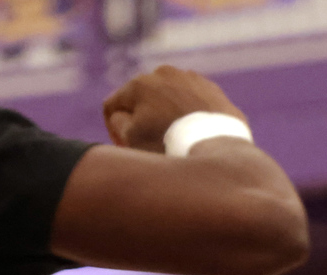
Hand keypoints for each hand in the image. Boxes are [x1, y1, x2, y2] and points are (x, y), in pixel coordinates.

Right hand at [101, 65, 246, 153]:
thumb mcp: (130, 139)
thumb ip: (117, 121)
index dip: (113, 130)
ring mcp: (189, 78)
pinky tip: (191, 135)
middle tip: (148, 147)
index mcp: (138, 84)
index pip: (112, 106)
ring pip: (166, 98)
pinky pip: (190, 101)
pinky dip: (187, 115)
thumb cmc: (167, 145)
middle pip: (141, 99)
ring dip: (164, 115)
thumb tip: (120, 112)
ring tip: (173, 140)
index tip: (125, 148)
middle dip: (140, 120)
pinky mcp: (210, 88)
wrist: (214, 146)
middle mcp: (163, 73)